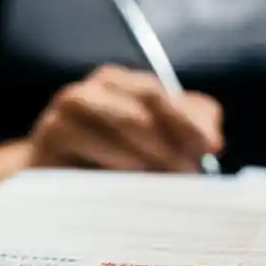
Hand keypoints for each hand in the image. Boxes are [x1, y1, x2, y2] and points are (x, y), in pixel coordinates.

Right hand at [28, 65, 222, 172]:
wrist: (56, 181)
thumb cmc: (111, 161)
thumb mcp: (158, 143)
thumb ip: (190, 130)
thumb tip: (212, 142)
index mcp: (124, 84)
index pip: (162, 94)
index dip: (189, 120)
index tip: (211, 147)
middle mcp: (98, 87)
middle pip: (145, 100)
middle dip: (174, 136)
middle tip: (190, 169)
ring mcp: (71, 106)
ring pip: (121, 116)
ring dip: (150, 147)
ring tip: (168, 174)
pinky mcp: (52, 132)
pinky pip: (88, 138)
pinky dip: (114, 155)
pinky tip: (132, 172)